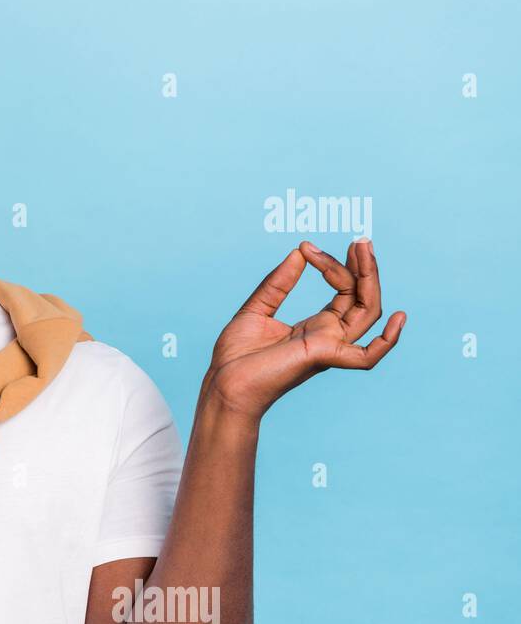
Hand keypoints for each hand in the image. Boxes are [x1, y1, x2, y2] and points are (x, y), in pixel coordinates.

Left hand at [202, 238, 406, 419]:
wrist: (224, 383)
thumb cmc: (236, 356)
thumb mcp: (255, 309)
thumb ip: (278, 283)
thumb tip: (298, 252)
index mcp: (314, 327)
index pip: (342, 291)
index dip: (333, 265)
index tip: (306, 247)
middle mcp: (328, 336)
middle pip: (361, 298)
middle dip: (363, 267)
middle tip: (360, 240)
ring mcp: (328, 346)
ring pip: (367, 313)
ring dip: (369, 280)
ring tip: (363, 250)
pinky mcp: (323, 356)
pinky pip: (366, 356)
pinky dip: (386, 342)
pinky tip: (398, 319)